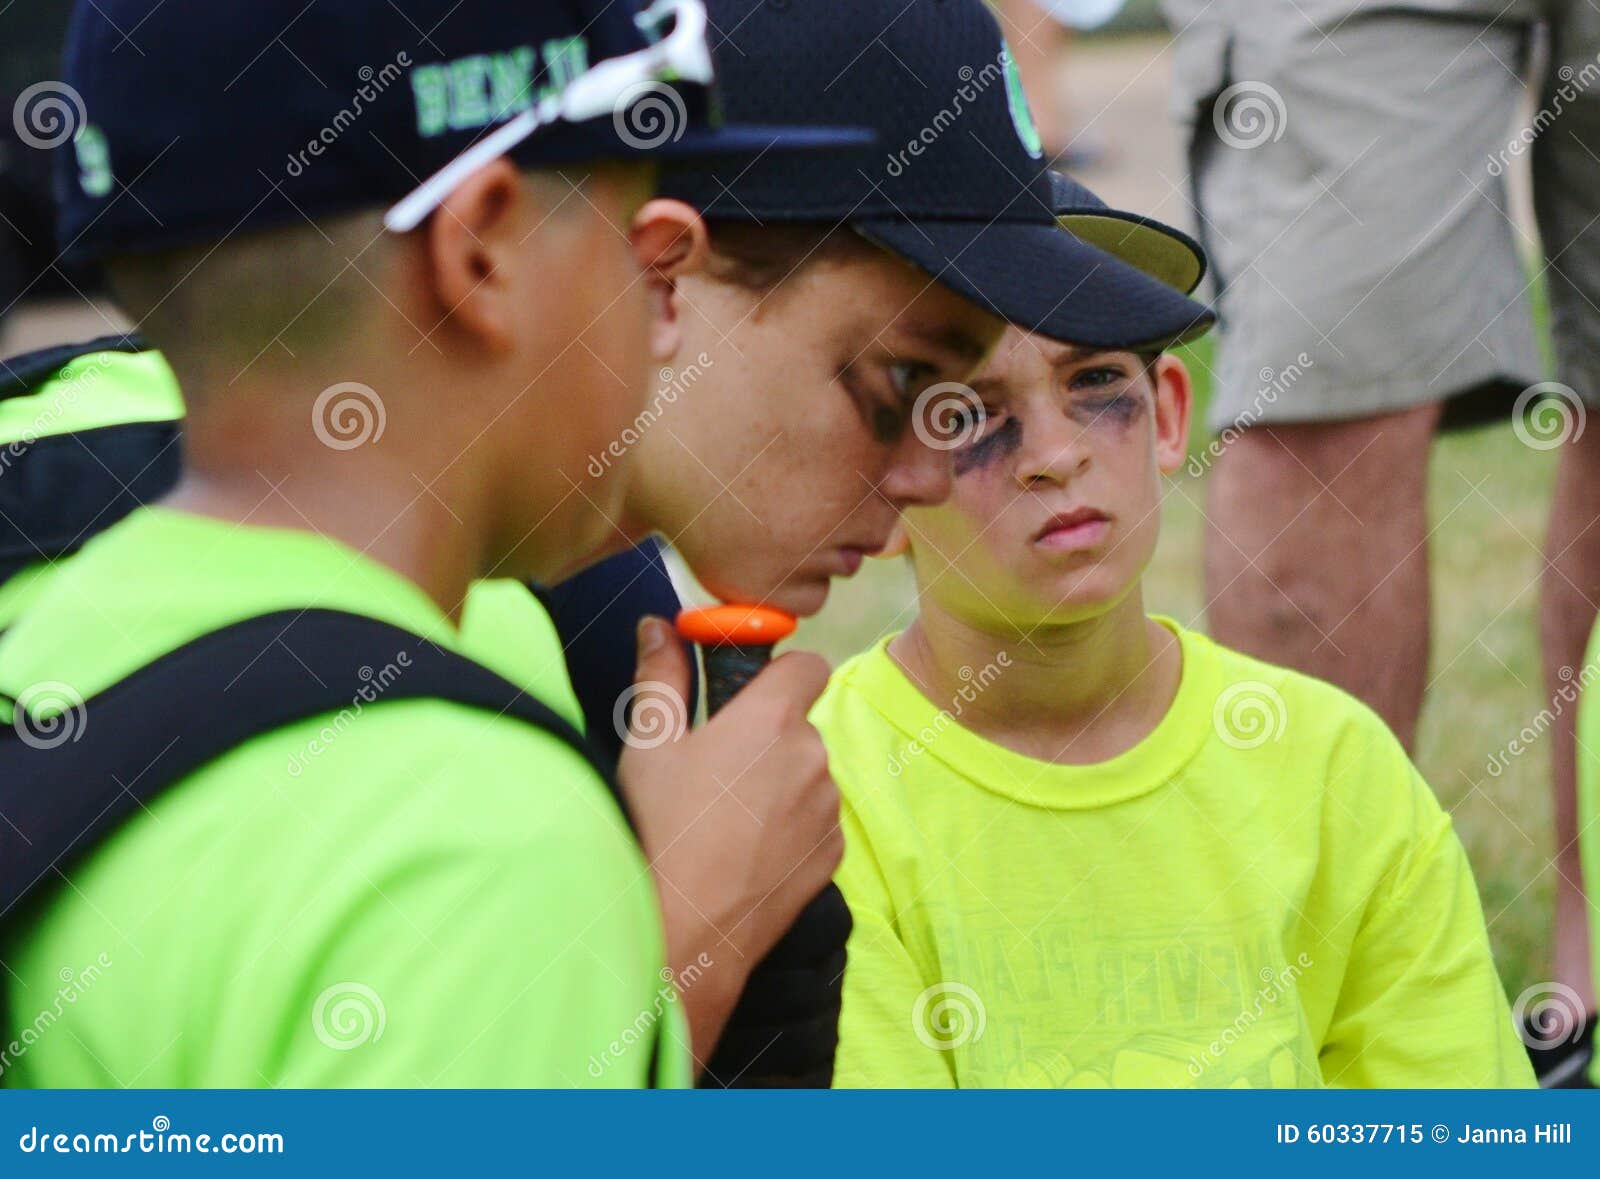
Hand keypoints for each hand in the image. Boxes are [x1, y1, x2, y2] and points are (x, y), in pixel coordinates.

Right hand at [618, 615, 841, 1067]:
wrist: (684, 933)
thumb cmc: (659, 831)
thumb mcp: (649, 745)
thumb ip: (661, 676)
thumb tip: (658, 625)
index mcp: (772, 719)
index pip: (807, 664)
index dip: (778, 672)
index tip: (743, 693)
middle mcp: (813, 757)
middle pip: (799, 724)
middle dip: (764, 736)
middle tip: (711, 768)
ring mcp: (827, 810)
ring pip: (807, 775)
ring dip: (777, 783)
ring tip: (721, 819)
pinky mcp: (831, 856)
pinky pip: (814, 821)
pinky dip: (787, 827)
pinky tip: (742, 851)